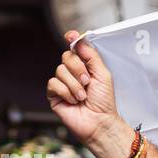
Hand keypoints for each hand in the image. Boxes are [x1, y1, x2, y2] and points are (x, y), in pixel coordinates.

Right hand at [47, 30, 122, 150]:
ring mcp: (62, 84)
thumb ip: (91, 55)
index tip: (70, 36)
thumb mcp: (102, 74)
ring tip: (83, 96)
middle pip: (66, 57)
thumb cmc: (104, 102)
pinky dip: (66, 92)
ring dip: (74, 85)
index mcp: (85, 67)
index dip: (72, 40)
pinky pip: (53, 84)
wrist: (99, 122)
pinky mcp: (54, 95)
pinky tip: (73, 101)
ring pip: (60, 71)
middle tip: (87, 82)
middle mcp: (73, 74)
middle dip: (78, 69)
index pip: (75, 49)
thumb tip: (79, 39)